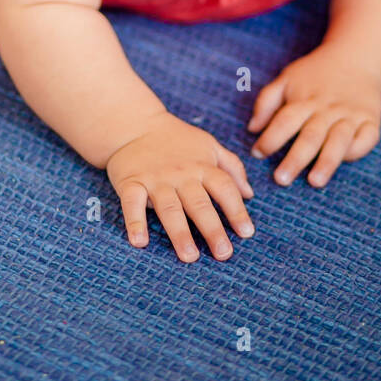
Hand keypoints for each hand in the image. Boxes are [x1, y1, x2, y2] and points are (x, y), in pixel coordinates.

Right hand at [106, 111, 254, 262]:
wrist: (135, 124)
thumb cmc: (176, 140)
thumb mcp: (208, 145)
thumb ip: (231, 167)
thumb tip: (249, 194)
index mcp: (202, 165)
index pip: (224, 188)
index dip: (237, 210)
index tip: (246, 233)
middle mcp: (181, 174)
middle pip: (199, 204)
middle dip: (212, 229)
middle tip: (223, 253)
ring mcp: (155, 179)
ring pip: (169, 208)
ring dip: (180, 233)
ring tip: (190, 256)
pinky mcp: (130, 182)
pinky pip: (132, 204)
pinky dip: (135, 222)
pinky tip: (139, 242)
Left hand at [247, 46, 380, 187]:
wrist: (357, 57)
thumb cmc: (316, 73)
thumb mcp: (287, 78)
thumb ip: (266, 101)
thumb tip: (252, 129)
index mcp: (305, 99)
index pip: (285, 120)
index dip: (270, 138)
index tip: (257, 153)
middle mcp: (327, 109)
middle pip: (311, 136)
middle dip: (295, 159)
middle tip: (281, 179)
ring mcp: (351, 115)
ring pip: (339, 140)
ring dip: (327, 161)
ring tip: (314, 181)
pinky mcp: (371, 120)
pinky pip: (367, 138)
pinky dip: (358, 149)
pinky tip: (346, 161)